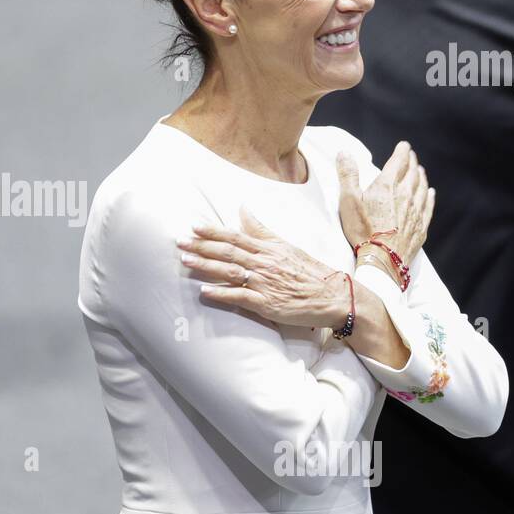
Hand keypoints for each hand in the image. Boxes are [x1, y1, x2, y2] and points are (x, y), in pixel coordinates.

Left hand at [177, 205, 348, 330]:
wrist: (333, 295)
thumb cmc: (308, 271)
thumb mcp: (286, 245)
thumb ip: (261, 229)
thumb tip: (242, 209)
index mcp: (268, 248)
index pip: (236, 236)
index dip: (213, 231)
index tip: (193, 226)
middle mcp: (265, 263)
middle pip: (229, 252)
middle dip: (202, 247)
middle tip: (180, 242)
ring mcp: (265, 284)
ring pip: (231, 272)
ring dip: (207, 266)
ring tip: (186, 262)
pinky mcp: (268, 304)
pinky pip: (241, 297)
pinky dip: (222, 294)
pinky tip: (205, 292)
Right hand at [335, 140, 434, 274]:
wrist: (381, 259)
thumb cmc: (362, 230)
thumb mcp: (348, 200)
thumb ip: (348, 175)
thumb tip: (345, 153)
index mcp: (387, 186)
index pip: (398, 162)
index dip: (402, 152)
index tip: (404, 145)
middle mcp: (405, 195)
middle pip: (412, 173)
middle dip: (412, 162)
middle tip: (411, 156)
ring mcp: (415, 212)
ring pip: (422, 188)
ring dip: (421, 177)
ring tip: (420, 171)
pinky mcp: (420, 227)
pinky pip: (428, 206)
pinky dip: (429, 196)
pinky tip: (430, 193)